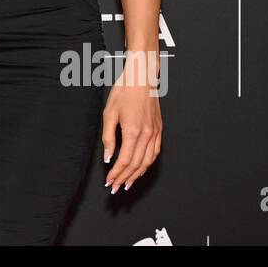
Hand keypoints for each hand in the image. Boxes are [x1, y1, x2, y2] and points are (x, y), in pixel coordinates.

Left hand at [101, 50, 162, 193]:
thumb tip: (108, 157)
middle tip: (116, 188)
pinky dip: (148, 164)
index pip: (125, 161)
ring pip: (148, 161)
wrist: (142, 78)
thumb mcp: (109, 113)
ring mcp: (155, 133)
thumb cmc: (124, 92)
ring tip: (128, 183)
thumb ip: (108, 137)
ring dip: (137, 175)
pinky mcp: (159, 129)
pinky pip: (155, 152)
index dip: (116, 173)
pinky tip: (141, 168)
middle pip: (136, 164)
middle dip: (125, 178)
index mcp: (133, 131)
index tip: (109, 182)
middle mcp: (147, 135)